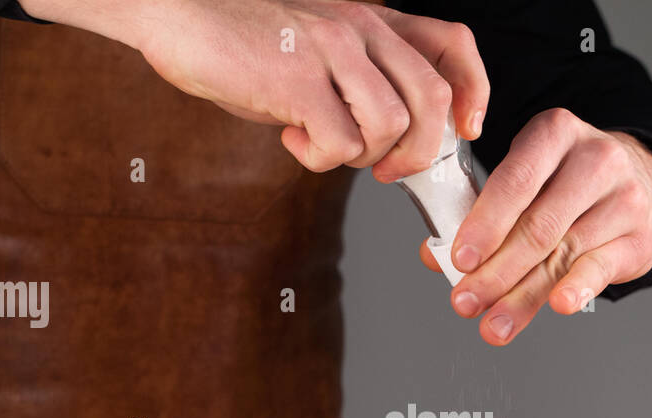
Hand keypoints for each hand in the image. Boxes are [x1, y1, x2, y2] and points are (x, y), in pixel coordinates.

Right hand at [20, 0, 488, 179]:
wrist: (179, 15)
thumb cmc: (242, 41)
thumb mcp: (316, 49)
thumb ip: (358, 79)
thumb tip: (389, 139)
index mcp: (371, 19)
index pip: (451, 44)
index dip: (472, 91)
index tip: (466, 127)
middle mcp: (360, 27)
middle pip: (431, 98)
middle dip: (418, 150)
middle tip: (386, 168)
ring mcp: (330, 50)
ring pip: (390, 125)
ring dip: (361, 154)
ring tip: (322, 142)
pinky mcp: (298, 79)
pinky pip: (339, 142)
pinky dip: (319, 158)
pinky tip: (291, 138)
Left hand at [422, 109, 651, 345]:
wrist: (640, 183)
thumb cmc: (567, 183)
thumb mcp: (526, 179)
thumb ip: (481, 214)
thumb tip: (434, 256)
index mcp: (554, 134)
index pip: (515, 180)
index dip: (485, 224)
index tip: (459, 260)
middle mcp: (594, 160)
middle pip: (537, 226)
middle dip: (495, 271)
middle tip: (465, 301)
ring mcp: (623, 199)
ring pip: (562, 255)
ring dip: (522, 296)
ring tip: (493, 325)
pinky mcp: (639, 238)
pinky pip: (601, 268)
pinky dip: (577, 289)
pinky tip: (558, 305)